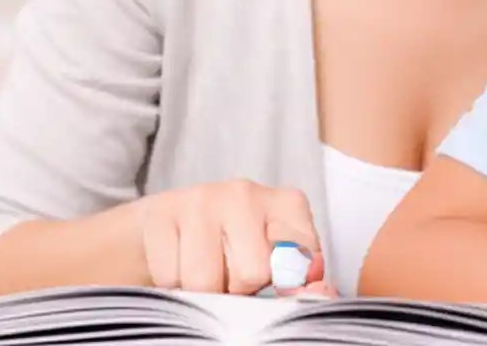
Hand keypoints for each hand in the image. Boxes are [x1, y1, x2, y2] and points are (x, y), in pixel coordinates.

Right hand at [134, 179, 332, 295]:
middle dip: (240, 287)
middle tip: (232, 273)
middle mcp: (247, 192)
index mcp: (287, 203)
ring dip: (204, 290)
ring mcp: (202, 199)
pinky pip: (170, 277)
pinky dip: (172, 285)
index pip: (302, 257)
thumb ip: (304, 279)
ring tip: (206, 268)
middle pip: (253, 273)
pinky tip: (179, 262)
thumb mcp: (277, 260)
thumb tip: (324, 294)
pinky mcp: (162, 213)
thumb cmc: (234, 248)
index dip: (289, 284)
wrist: (167, 226)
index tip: (279, 282)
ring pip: (206, 281)